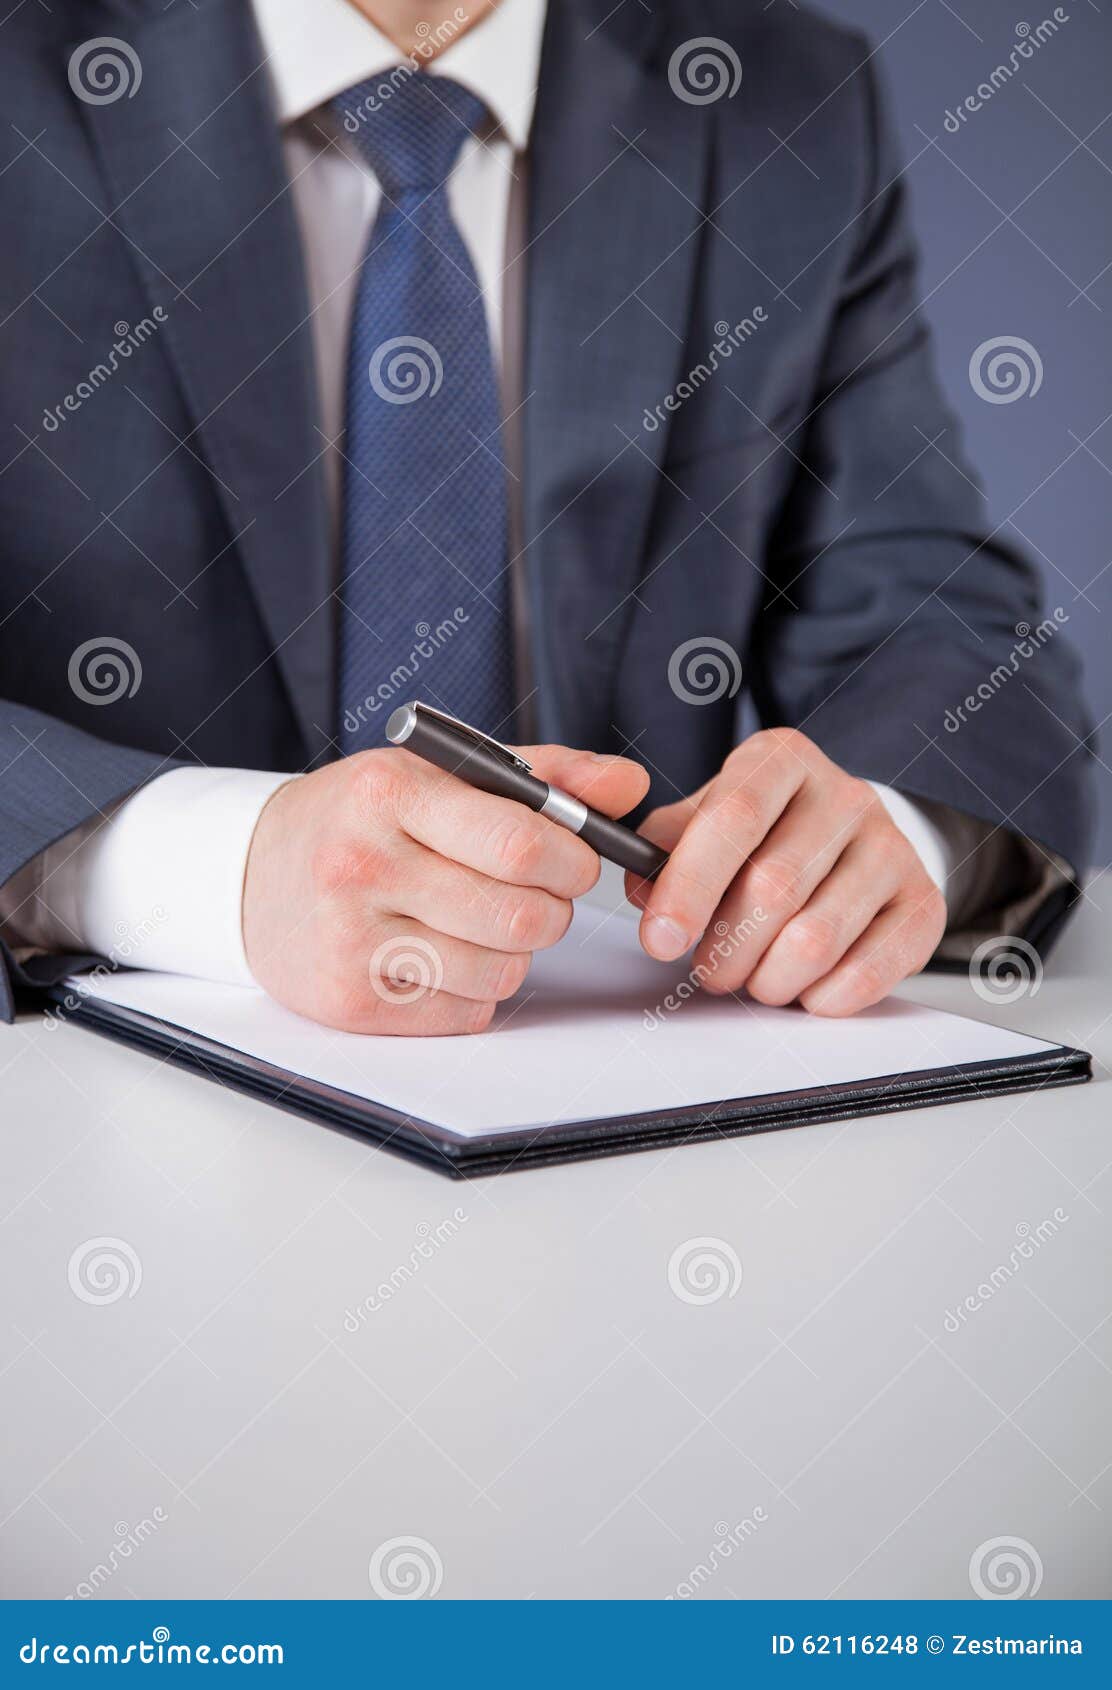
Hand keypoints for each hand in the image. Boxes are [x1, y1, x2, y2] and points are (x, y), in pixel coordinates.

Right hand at [244, 742, 648, 1033]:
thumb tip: (627, 785)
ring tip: (481, 923)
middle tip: (540, 895)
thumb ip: (541, 776)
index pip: (521, 839)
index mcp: (388, 794)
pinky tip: (441, 955)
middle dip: (553, 909)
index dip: (575, 858)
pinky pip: (467, 1012)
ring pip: (501, 971)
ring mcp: (351, 940)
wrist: (250, 874)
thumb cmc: (360, 820)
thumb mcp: (438, 775)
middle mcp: (362, 866)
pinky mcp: (350, 1002)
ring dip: (514, 953)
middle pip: (521, 915)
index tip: (578, 860)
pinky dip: (475, 991)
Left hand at [626, 728, 945, 1014]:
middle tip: (708, 970)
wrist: (854, 842)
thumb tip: (641, 884)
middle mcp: (844, 795)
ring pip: (817, 937)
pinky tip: (805, 989)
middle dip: (726, 949)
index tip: (660, 939)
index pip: (732, 819)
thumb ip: (667, 845)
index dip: (689, 886)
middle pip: (773, 886)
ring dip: (770, 978)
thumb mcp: (709, 818)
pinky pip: (871, 968)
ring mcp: (892, 846)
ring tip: (755, 978)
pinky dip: (824, 996)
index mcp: (781, 760)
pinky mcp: (924, 901)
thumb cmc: (768, 833)